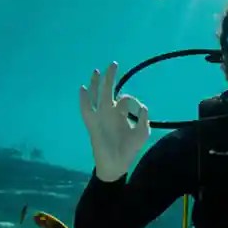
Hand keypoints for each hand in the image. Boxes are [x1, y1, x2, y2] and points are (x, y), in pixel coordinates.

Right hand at [78, 62, 150, 181]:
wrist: (116, 164)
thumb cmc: (129, 149)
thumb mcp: (142, 133)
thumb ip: (144, 119)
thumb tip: (143, 106)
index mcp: (121, 114)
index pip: (125, 100)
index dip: (134, 101)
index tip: (140, 108)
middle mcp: (109, 113)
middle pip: (108, 91)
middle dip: (111, 78)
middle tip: (114, 64)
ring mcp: (100, 117)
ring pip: (96, 96)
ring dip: (96, 84)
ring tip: (96, 71)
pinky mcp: (92, 124)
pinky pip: (86, 110)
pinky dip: (84, 100)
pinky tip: (83, 89)